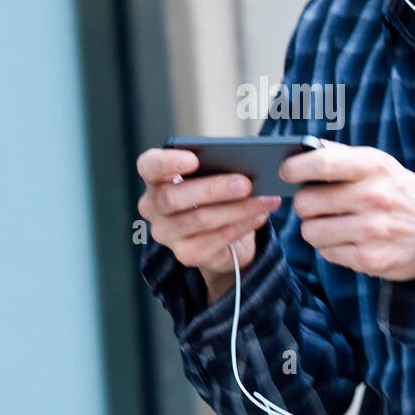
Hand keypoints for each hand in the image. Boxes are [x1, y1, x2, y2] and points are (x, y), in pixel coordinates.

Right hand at [136, 148, 280, 293]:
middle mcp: (153, 207)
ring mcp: (166, 234)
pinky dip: (242, 225)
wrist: (221, 237)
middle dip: (214, 189)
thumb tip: (247, 163)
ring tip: (265, 199)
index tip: (194, 159)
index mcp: (155, 178)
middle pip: (175, 197)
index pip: (149, 166)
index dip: (168, 162)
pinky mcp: (186, 255)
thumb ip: (219, 166)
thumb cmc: (214, 195)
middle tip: (246, 183)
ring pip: (201, 219)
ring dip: (238, 208)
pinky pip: (217, 239)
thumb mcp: (213, 175)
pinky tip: (260, 215)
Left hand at [279, 141, 414, 280]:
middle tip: (316, 204)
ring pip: (310, 231)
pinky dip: (332, 248)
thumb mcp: (380, 164)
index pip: (322, 163)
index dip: (295, 168)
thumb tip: (301, 150)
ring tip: (333, 223)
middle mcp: (373, 197)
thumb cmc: (400, 193)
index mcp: (374, 167)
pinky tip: (349, 240)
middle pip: (306, 202)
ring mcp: (372, 231)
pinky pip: (326, 253)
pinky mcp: (370, 259)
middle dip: (305, 204)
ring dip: (315, 228)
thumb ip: (340, 156)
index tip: (286, 172)